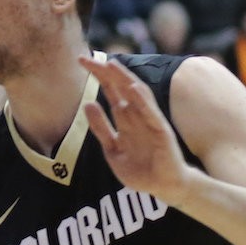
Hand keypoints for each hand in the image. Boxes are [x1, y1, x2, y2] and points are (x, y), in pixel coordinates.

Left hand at [79, 56, 194, 207]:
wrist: (164, 187)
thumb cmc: (140, 169)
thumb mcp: (112, 150)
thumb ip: (101, 128)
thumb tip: (87, 104)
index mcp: (125, 118)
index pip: (111, 90)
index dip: (98, 75)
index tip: (81, 60)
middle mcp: (137, 115)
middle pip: (120, 87)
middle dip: (104, 72)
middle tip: (85, 58)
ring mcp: (150, 121)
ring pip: (137, 94)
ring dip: (124, 79)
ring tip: (111, 64)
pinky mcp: (161, 132)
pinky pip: (151, 114)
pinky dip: (143, 101)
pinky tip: (133, 89)